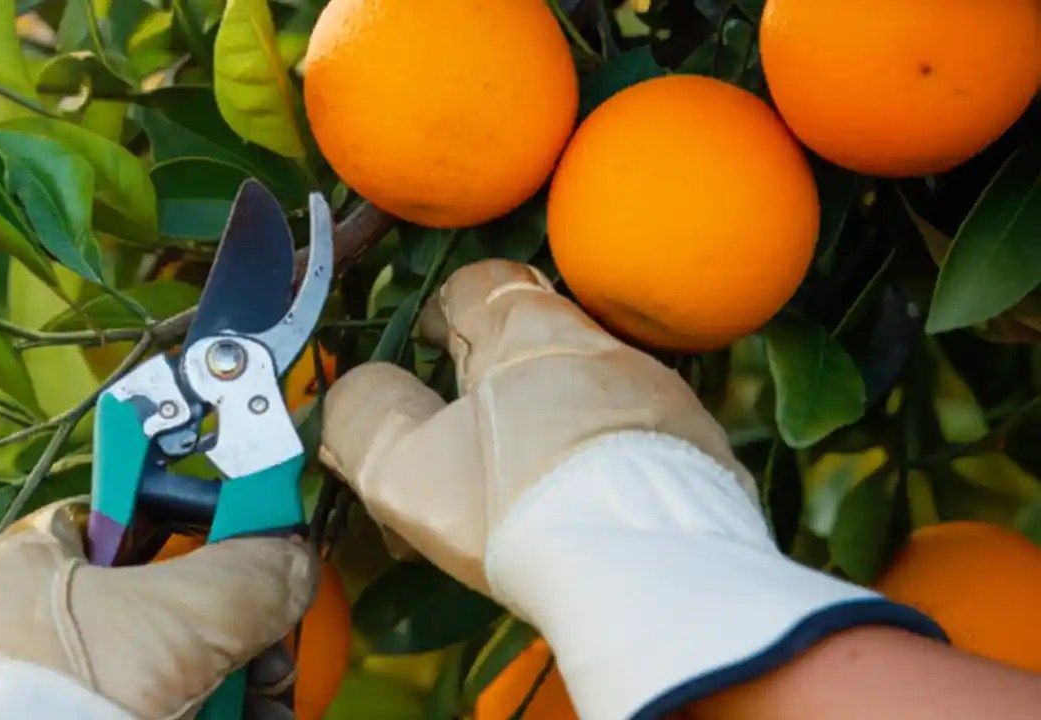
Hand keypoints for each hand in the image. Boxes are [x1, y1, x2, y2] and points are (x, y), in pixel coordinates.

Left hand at [0, 499, 318, 719]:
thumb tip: (298, 562)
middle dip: (234, 624)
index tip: (245, 532)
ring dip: (236, 678)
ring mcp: (50, 692)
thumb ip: (258, 570)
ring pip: (167, 665)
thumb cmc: (94, 688)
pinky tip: (260, 718)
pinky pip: (155, 707)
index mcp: (27, 567)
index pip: (119, 513)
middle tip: (273, 645)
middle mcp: (29, 626)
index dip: (188, 514)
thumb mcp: (196, 610)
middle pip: (160, 599)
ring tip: (274, 699)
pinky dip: (213, 712)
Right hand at [319, 258, 756, 597]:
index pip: (480, 284)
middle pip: (542, 336)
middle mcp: (602, 345)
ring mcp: (662, 397)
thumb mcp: (404, 469)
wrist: (652, 569)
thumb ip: (365, 416)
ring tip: (532, 477)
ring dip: (559, 416)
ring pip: (594, 388)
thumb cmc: (512, 503)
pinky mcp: (704, 451)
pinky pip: (641, 438)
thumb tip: (358, 388)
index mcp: (526, 330)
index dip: (447, 309)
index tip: (432, 344)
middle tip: (471, 423)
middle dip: (503, 369)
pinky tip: (594, 506)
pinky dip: (609, 457)